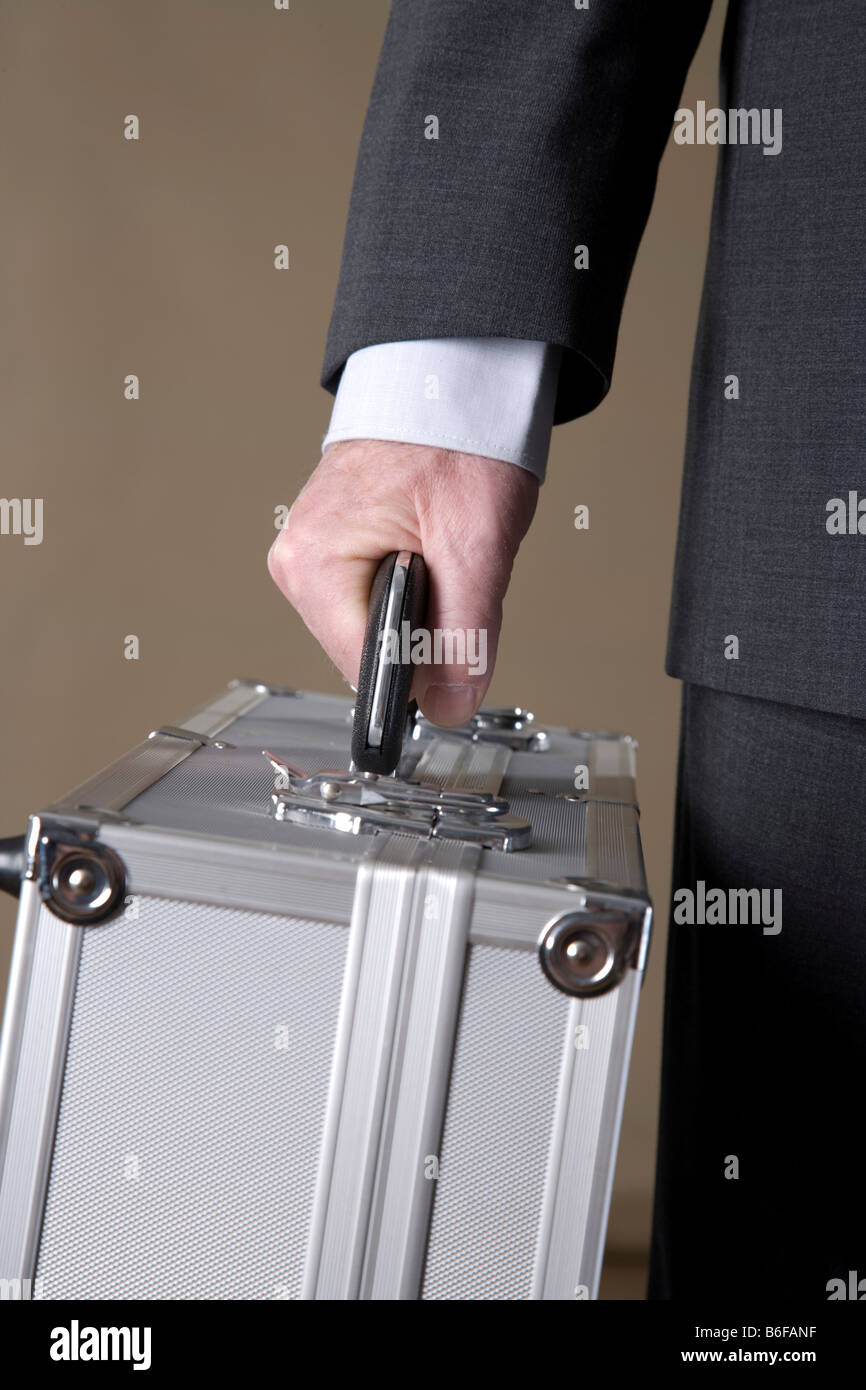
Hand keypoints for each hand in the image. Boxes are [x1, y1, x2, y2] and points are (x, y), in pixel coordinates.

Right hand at [268, 439, 537, 726]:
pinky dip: (414, 591)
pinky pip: (374, 601)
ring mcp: (309, 556)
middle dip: (425, 633)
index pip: (364, 670)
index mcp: (312, 565)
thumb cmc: (455, 437)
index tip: (459, 651)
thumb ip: (463, 636)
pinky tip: (430, 550)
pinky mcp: (331, 550)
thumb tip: (450, 707)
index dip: (422, 674)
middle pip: (368, 654)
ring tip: (443, 551)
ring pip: (375, 631)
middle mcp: (296, 563)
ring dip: (421, 612)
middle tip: (456, 572)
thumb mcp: (476, 544)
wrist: (451, 379)